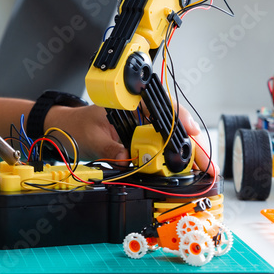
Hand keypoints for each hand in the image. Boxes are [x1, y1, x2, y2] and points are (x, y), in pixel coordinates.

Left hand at [46, 103, 217, 175]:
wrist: (65, 129)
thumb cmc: (77, 125)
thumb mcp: (91, 137)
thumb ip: (109, 148)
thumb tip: (125, 157)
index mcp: (130, 104)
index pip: (162, 106)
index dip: (181, 119)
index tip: (193, 131)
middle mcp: (140, 114)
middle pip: (173, 126)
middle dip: (192, 145)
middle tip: (207, 165)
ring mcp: (141, 128)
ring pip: (170, 139)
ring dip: (187, 154)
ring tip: (203, 170)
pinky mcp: (140, 141)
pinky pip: (160, 150)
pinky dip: (173, 161)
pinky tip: (186, 170)